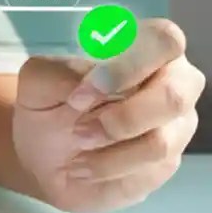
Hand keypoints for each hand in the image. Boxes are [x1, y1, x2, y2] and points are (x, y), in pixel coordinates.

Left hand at [13, 19, 204, 212]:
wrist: (42, 156)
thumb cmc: (49, 106)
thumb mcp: (36, 83)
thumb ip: (59, 72)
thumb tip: (88, 80)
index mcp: (145, 49)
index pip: (163, 40)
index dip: (127, 66)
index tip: (83, 92)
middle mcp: (173, 84)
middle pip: (175, 96)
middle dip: (123, 117)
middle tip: (79, 130)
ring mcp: (175, 126)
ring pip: (160, 142)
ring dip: (109, 149)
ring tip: (76, 147)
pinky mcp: (167, 163)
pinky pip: (147, 172)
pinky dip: (106, 170)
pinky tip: (83, 167)